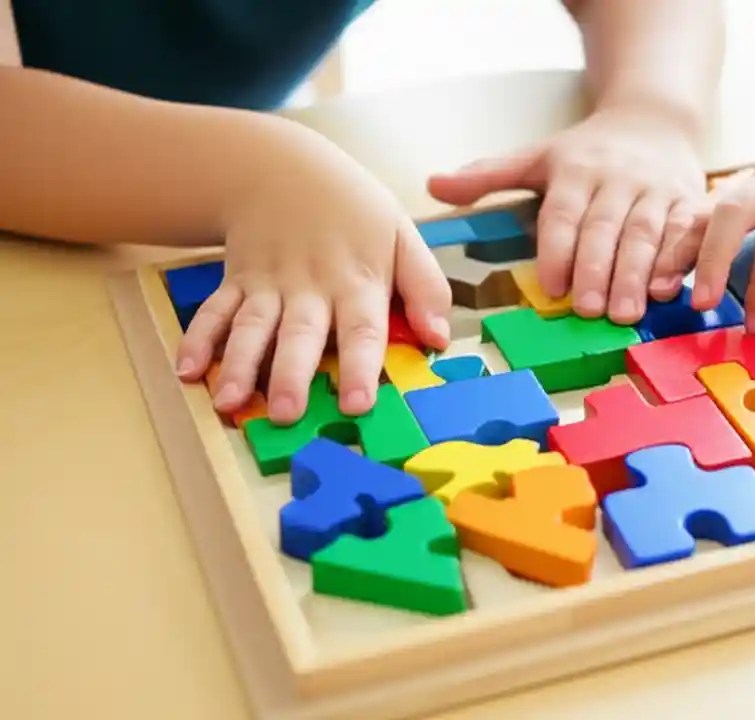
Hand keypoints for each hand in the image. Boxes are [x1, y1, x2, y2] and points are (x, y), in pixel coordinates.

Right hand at [174, 124, 452, 422]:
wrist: (280, 166)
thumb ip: (425, 285)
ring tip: (227, 401)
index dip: (360, 367)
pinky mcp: (236, 280)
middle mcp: (310, 286)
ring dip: (239, 365)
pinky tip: (187, 369)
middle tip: (286, 413)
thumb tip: (439, 339)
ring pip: (253, 327)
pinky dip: (198, 339)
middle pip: (301, 334)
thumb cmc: (350, 209)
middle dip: (291, 374)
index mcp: (357, 280)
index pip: (362, 329)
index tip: (357, 404)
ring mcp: (267, 283)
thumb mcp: (400, 234)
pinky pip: (214, 310)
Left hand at [427, 107, 707, 323]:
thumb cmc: (590, 151)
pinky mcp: (691, 202)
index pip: (564, 213)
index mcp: (576, 170)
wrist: (655, 121)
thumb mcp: (538, 156)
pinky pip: (686, 234)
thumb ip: (489, 176)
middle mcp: (618, 179)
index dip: (558, 250)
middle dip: (598, 269)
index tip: (552, 285)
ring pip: (647, 234)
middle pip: (605, 228)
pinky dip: (679, 262)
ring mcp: (657, 190)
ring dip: (637, 275)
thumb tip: (432, 185)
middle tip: (590, 310)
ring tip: (626, 313)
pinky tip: (668, 290)